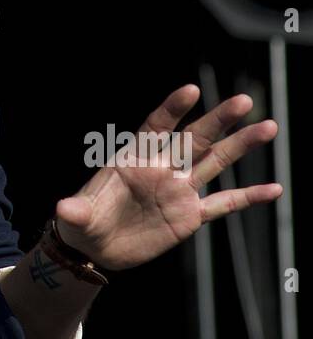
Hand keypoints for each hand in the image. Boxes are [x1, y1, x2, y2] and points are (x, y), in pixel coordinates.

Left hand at [53, 85, 280, 271]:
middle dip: (218, 119)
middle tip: (244, 100)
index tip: (190, 90)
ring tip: (269, 127)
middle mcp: (161, 168)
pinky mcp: (189, 216)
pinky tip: (275, 188)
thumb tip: (63, 210)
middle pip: (194, 138)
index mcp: (133, 158)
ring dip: (241, 146)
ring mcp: (178, 190)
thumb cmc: (83, 222)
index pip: (155, 127)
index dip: (172, 110)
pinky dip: (248, 197)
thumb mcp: (76, 217)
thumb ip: (75, 211)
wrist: (96, 248)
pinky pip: (223, 204)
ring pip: (214, 162)